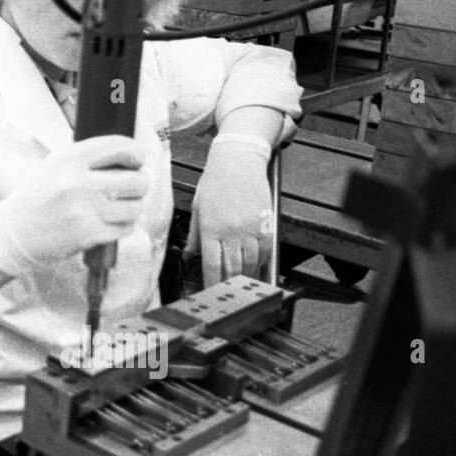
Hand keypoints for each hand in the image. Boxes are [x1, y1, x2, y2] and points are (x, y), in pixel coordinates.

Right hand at [0, 135, 148, 274]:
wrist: (15, 232)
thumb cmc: (39, 196)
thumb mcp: (56, 165)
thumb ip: (88, 158)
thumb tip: (131, 153)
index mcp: (68, 159)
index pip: (118, 146)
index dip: (136, 152)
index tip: (139, 158)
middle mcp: (76, 182)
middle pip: (134, 180)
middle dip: (141, 183)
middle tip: (135, 185)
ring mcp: (83, 211)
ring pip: (134, 206)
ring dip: (134, 206)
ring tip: (122, 205)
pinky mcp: (88, 235)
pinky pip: (125, 228)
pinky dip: (124, 225)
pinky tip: (111, 222)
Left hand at [185, 136, 272, 286]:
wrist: (238, 161)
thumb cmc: (215, 182)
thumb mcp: (198, 207)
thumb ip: (195, 235)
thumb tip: (189, 255)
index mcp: (210, 229)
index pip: (211, 266)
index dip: (211, 285)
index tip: (210, 294)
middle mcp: (231, 232)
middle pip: (232, 270)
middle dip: (229, 285)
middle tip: (226, 294)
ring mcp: (250, 229)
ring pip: (250, 264)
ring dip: (246, 276)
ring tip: (241, 283)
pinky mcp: (266, 224)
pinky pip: (265, 252)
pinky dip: (260, 262)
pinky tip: (255, 266)